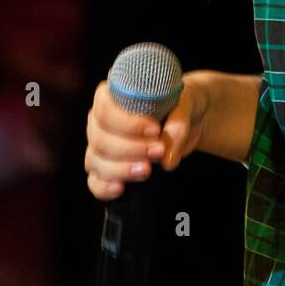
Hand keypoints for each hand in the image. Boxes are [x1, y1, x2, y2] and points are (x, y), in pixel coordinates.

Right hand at [84, 70, 209, 199]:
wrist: (188, 120)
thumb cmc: (180, 105)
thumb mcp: (185, 106)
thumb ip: (178, 126)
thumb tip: (166, 161)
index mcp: (111, 97)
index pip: (105, 111)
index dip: (127, 124)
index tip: (154, 130)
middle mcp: (100, 121)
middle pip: (100, 140)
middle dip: (130, 149)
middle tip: (158, 151)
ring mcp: (101, 147)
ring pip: (96, 161)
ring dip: (121, 169)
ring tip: (147, 170)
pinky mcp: (108, 168)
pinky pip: (95, 182)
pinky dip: (104, 188)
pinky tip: (120, 188)